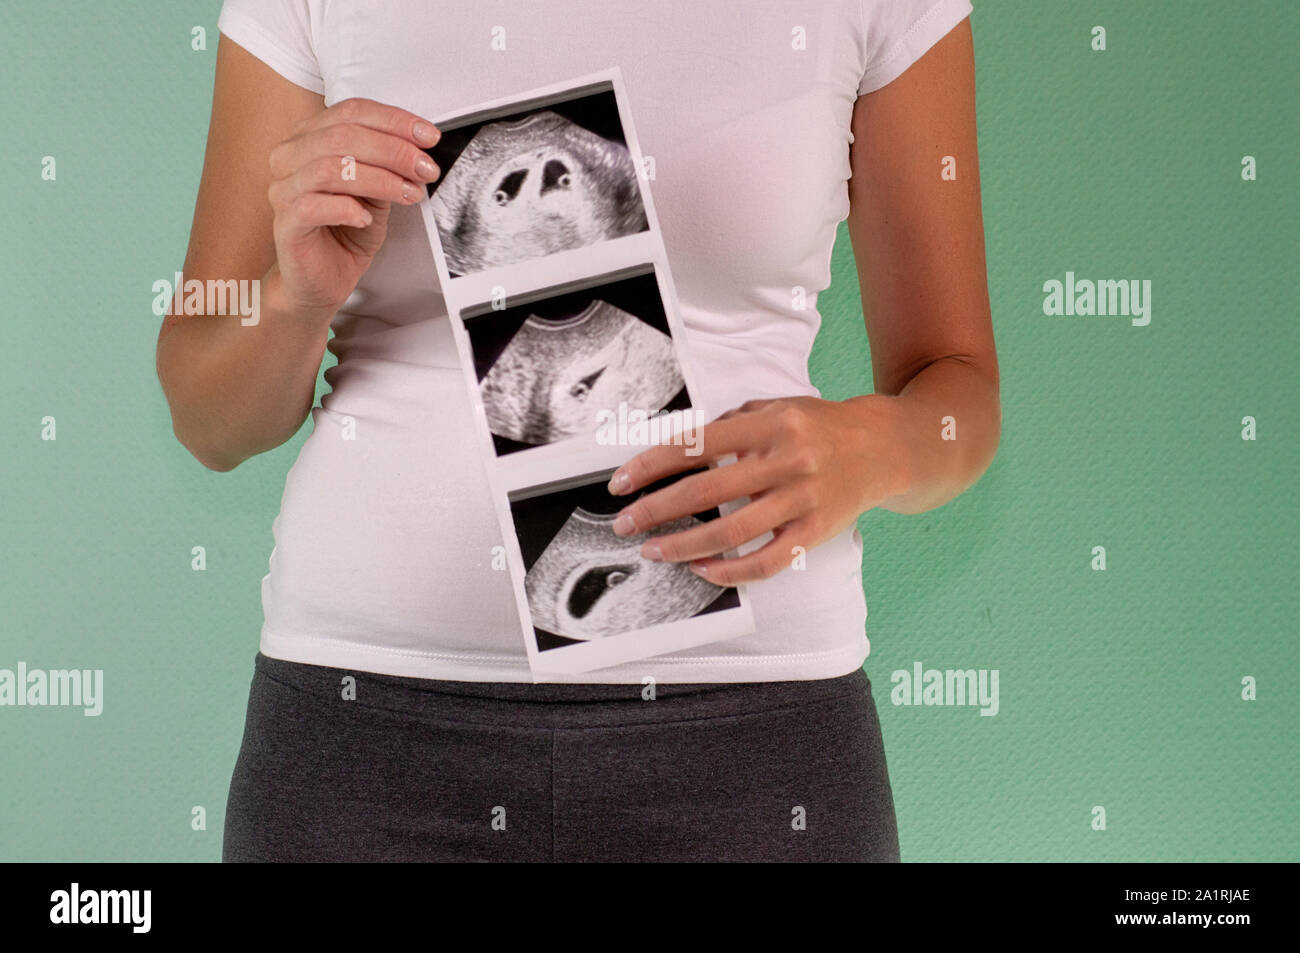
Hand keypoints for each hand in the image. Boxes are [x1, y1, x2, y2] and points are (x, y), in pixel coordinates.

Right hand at [266, 97, 441, 324]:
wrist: (323, 280)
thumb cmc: (345, 232)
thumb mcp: (377, 191)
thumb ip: (389, 166)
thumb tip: (419, 148)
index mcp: (311, 137)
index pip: (351, 111)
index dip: (393, 120)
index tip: (428, 136)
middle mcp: (291, 157)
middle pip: (343, 135)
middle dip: (394, 150)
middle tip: (425, 168)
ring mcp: (284, 189)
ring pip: (331, 168)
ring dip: (380, 179)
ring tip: (409, 194)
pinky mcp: (286, 222)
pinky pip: (313, 205)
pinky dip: (347, 208)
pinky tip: (366, 218)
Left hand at [606, 396, 910, 584]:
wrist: (882, 448)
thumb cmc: (817, 427)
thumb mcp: (775, 408)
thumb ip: (730, 425)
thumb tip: (677, 449)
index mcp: (770, 424)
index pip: (696, 444)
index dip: (652, 464)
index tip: (621, 483)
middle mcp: (787, 460)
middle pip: (707, 489)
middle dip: (657, 510)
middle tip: (625, 524)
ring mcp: (803, 499)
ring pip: (733, 531)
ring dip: (685, 546)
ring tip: (655, 551)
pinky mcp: (816, 532)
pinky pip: (768, 561)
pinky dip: (732, 571)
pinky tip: (704, 570)